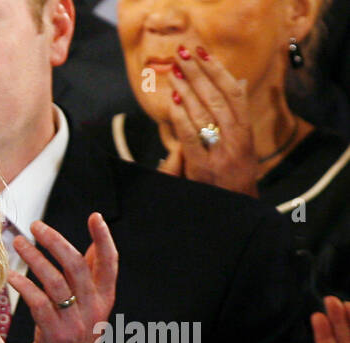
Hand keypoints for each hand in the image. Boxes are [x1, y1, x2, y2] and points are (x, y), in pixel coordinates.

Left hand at [9, 213, 117, 342]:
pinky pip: (38, 302)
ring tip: (17, 243)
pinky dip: (23, 286)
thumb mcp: (87, 312)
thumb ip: (90, 282)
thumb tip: (91, 248)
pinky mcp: (54, 334)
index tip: (95, 216)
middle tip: (36, 226)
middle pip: (78, 265)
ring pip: (55, 280)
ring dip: (34, 258)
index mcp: (104, 301)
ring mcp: (74, 322)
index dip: (104, 239)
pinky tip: (10, 276)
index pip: (110, 264)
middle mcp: (92, 309)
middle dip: (56, 241)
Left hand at [165, 45, 260, 197]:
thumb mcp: (241, 146)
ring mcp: (221, 153)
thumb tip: (237, 82)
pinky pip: (191, 135)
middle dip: (200, 73)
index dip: (219, 71)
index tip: (205, 54)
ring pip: (206, 113)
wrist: (236, 211)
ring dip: (188, 89)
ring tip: (176, 72)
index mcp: (246, 133)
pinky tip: (174, 101)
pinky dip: (182, 116)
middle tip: (184, 55)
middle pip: (219, 97)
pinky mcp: (204, 167)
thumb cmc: (234, 178)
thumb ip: (236, 116)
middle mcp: (237, 140)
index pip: (235, 94)